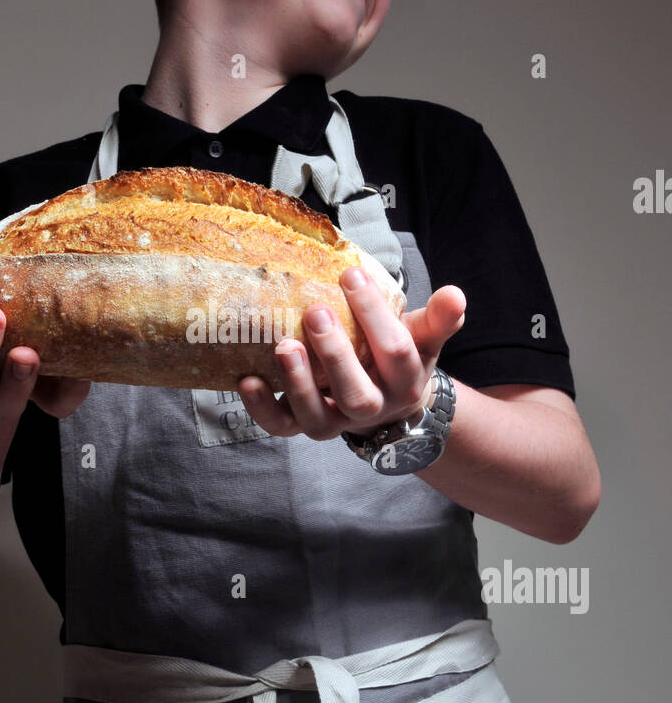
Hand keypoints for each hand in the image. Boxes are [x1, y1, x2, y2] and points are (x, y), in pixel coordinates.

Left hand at [236, 268, 465, 439]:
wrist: (386, 402)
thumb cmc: (397, 357)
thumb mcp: (422, 337)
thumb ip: (438, 318)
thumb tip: (456, 294)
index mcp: (404, 382)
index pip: (395, 352)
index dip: (374, 314)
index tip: (351, 275)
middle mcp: (371, 408)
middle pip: (356, 392)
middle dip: (336, 355)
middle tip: (316, 312)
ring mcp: (334, 420)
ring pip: (317, 417)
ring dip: (298, 383)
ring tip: (283, 346)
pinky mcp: (302, 426)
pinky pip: (280, 426)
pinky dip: (261, 408)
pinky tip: (246, 379)